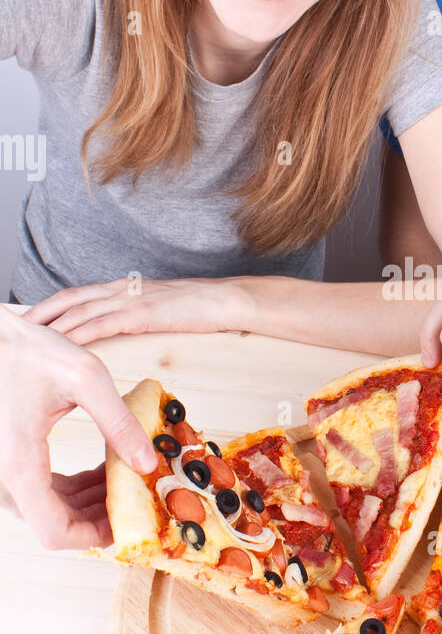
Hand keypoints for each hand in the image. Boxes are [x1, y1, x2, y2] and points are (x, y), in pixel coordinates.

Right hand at [0, 308, 157, 548]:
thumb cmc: (28, 350)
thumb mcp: (85, 378)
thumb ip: (119, 422)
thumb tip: (147, 464)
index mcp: (20, 466)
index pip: (55, 532)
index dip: (94, 537)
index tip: (128, 524)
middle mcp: (6, 477)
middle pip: (55, 525)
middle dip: (99, 517)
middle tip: (138, 498)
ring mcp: (3, 471)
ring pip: (49, 510)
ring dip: (88, 503)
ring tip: (126, 478)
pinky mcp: (8, 460)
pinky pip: (40, 492)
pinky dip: (72, 489)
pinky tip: (101, 469)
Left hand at [23, 276, 252, 345]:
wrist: (227, 301)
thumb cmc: (197, 309)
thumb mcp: (157, 311)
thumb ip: (133, 317)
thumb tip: (117, 334)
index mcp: (122, 289)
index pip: (74, 296)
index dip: (47, 308)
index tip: (26, 324)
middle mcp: (120, 289)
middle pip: (68, 299)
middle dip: (38, 315)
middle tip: (13, 331)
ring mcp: (132, 299)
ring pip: (80, 309)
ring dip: (51, 325)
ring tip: (28, 340)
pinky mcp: (144, 312)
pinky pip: (105, 323)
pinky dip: (80, 333)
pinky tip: (64, 344)